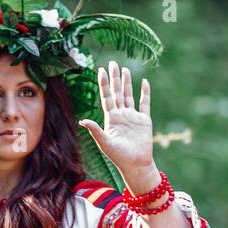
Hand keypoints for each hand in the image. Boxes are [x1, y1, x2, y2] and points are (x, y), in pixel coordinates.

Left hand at [78, 59, 157, 190]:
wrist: (136, 164)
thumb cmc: (118, 156)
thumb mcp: (104, 142)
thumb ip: (95, 130)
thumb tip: (83, 120)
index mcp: (111, 118)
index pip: (106, 97)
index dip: (104, 84)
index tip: (100, 70)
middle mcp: (121, 114)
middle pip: (117, 92)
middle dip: (114, 78)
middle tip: (112, 63)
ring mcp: (133, 116)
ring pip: (129, 95)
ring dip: (127, 82)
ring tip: (124, 69)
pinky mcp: (144, 120)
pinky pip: (144, 104)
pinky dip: (145, 93)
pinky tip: (144, 82)